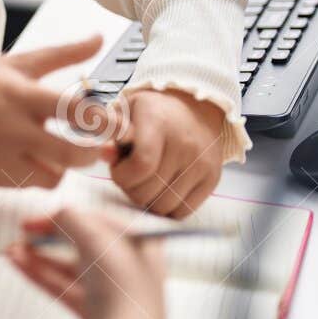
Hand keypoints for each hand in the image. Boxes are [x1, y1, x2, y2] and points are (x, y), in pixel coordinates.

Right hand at [0, 35, 117, 187]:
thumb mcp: (16, 64)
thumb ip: (62, 54)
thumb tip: (100, 38)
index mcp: (20, 96)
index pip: (72, 110)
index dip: (102, 119)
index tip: (114, 121)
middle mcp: (12, 129)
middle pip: (69, 154)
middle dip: (92, 154)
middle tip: (97, 146)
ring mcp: (1, 157)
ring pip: (54, 177)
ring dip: (63, 166)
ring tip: (58, 151)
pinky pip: (31, 185)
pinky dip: (39, 174)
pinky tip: (32, 158)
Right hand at [5, 208, 164, 318]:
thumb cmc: (121, 284)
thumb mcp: (94, 237)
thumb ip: (70, 218)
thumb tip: (57, 214)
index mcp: (139, 242)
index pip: (98, 219)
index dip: (65, 215)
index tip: (36, 218)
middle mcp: (128, 265)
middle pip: (83, 243)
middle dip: (49, 236)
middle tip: (24, 231)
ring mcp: (111, 290)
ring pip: (69, 268)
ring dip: (39, 257)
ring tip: (11, 249)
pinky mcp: (95, 312)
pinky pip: (63, 288)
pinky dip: (40, 275)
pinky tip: (17, 264)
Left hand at [109, 90, 226, 216]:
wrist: (195, 107)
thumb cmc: (152, 113)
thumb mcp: (127, 112)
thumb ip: (112, 134)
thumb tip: (104, 154)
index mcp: (158, 121)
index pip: (141, 164)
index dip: (122, 176)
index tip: (117, 169)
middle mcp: (184, 143)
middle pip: (149, 190)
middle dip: (130, 189)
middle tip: (130, 177)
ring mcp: (201, 162)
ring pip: (164, 205)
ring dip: (147, 201)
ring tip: (145, 183)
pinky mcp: (212, 178)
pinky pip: (184, 210)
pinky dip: (167, 208)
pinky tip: (161, 191)